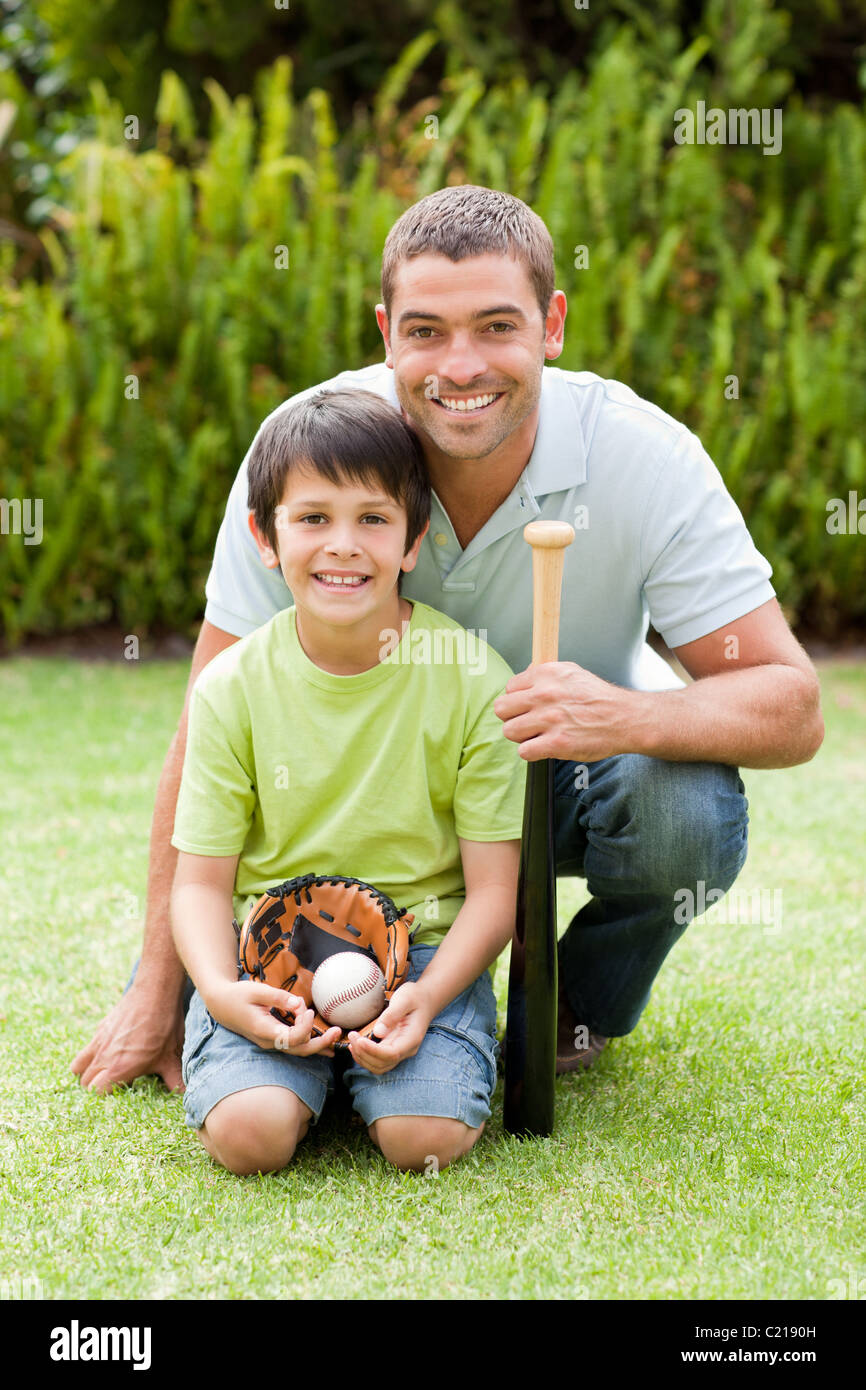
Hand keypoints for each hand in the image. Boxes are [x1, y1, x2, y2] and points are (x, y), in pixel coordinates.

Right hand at [71, 980, 185, 1094]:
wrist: (155, 992)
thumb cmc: (164, 1026)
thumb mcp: (172, 1056)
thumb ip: (175, 1079)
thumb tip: (185, 1095)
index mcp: (119, 1069)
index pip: (96, 1093)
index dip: (105, 1097)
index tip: (117, 1096)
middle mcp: (103, 1057)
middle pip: (85, 1083)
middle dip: (95, 1088)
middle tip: (112, 1086)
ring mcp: (99, 1042)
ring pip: (79, 1066)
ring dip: (88, 1072)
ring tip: (103, 1073)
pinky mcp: (100, 1028)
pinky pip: (87, 1048)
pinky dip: (91, 1054)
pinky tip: (109, 1051)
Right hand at [208, 980, 341, 1057]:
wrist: (222, 1004)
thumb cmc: (238, 995)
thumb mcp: (256, 990)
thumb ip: (277, 996)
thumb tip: (298, 1003)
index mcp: (264, 1030)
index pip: (291, 1038)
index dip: (304, 1025)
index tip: (306, 1008)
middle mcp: (269, 1041)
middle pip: (300, 1049)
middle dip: (321, 1043)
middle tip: (337, 1031)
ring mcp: (272, 1043)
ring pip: (299, 1049)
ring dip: (318, 1043)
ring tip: (335, 1034)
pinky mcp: (275, 1039)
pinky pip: (295, 1045)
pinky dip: (310, 1043)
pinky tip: (325, 1042)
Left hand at [346, 982, 433, 1074]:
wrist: (424, 999)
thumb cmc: (415, 996)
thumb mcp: (405, 998)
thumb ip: (392, 1014)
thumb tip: (378, 1032)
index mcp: (412, 1038)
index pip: (391, 1054)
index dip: (373, 1051)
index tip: (359, 1040)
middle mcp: (407, 1049)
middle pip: (383, 1064)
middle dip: (364, 1054)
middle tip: (352, 1036)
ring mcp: (400, 1051)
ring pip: (379, 1066)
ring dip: (363, 1058)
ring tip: (352, 1041)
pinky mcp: (393, 1049)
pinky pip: (378, 1060)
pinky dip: (365, 1057)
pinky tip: (356, 1045)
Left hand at [493, 661, 643, 762]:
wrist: (624, 718)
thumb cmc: (599, 698)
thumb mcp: (571, 672)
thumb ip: (545, 673)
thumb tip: (524, 675)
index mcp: (547, 674)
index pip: (509, 688)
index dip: (517, 699)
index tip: (528, 706)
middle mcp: (545, 694)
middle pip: (502, 709)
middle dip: (512, 717)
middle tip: (527, 722)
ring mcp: (550, 720)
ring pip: (509, 731)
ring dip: (521, 736)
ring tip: (537, 735)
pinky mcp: (556, 743)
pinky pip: (524, 751)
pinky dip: (531, 752)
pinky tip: (543, 747)